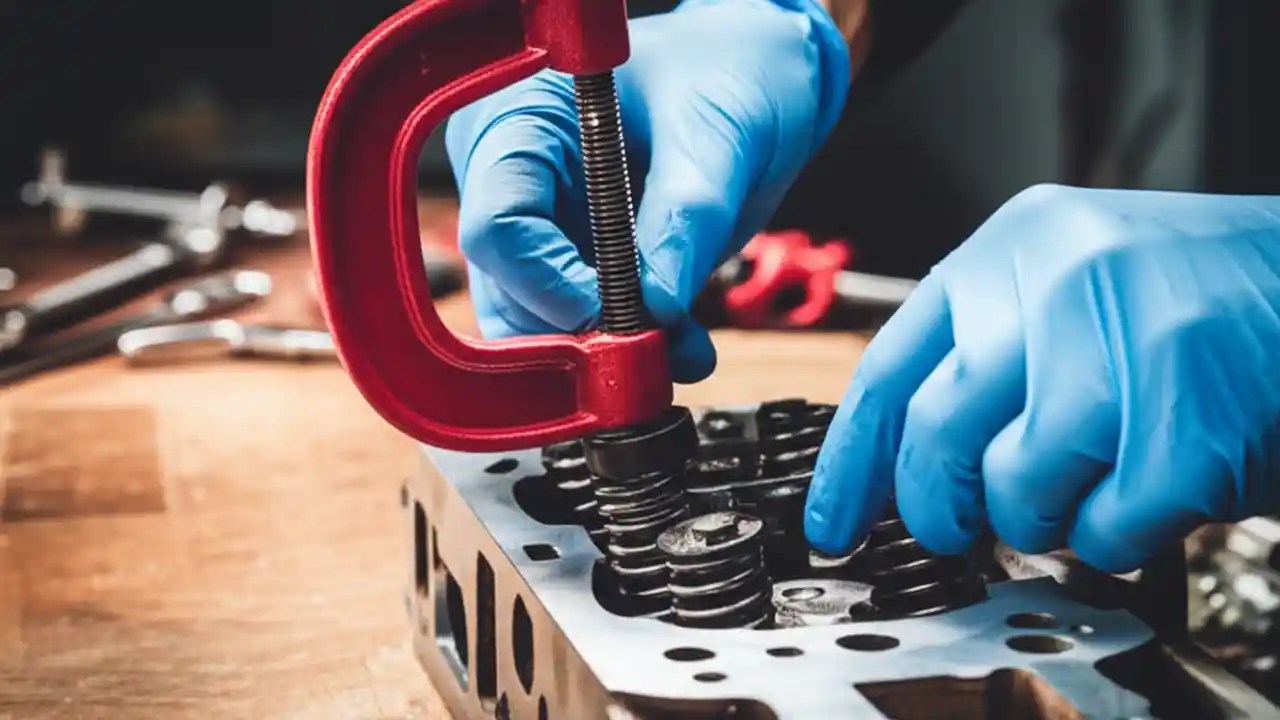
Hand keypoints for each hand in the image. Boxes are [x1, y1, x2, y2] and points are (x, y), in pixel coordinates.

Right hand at [445, 0, 851, 381]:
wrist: (765, 79)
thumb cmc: (731, 70)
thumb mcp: (720, 132)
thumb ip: (687, 216)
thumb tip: (657, 305)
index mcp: (518, 121)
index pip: (498, 227)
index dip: (551, 284)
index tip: (622, 314)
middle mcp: (515, 180)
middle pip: (510, 289)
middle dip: (580, 334)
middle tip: (655, 351)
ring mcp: (546, 226)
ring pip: (542, 324)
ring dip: (611, 352)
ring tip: (682, 349)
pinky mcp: (582, 263)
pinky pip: (586, 327)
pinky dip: (633, 348)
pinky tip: (683, 346)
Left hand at [805, 184, 1279, 572]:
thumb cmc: (1201, 309)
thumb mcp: (1072, 297)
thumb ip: (990, 361)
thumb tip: (906, 467)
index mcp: (1014, 244)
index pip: (892, 367)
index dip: (851, 462)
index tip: (832, 522)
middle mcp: (1058, 276)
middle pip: (936, 432)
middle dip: (939, 505)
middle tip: (959, 527)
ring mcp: (1127, 340)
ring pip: (1016, 485)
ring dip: (1045, 516)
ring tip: (1091, 486)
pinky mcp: (1191, 419)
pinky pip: (1105, 527)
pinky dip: (1120, 534)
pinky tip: (1154, 493)